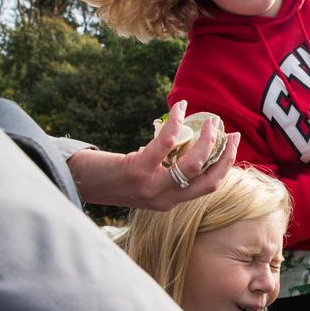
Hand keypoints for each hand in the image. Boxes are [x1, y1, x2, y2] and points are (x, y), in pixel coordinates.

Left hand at [67, 100, 238, 210]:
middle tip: (229, 132)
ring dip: (207, 140)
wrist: (77, 182)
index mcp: (169, 202)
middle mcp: (164, 199)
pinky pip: (166, 144)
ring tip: (210, 121)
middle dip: (225, 155)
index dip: (225, 165)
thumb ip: (162, 167)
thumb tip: (180, 141)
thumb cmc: (109, 175)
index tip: (231, 144)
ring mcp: (151, 187)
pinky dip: (176, 123)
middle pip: (209, 180)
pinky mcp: (137, 171)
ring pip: (193, 164)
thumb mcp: (143, 178)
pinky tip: (180, 109)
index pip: (209, 187)